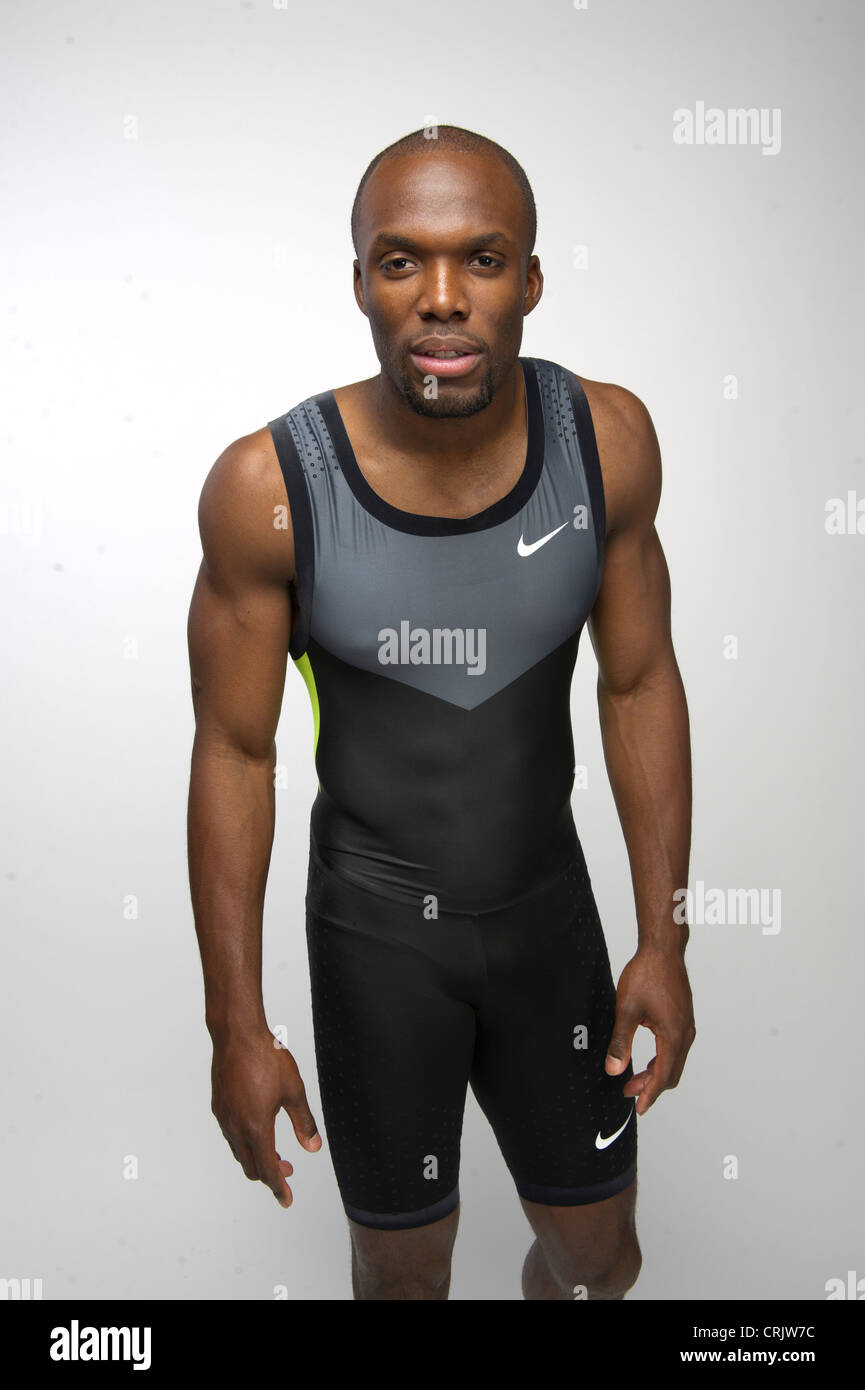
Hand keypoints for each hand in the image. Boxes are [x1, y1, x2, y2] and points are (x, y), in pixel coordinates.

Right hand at [210, 1026, 321, 1206]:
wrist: (237, 1034)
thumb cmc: (265, 1057)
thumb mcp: (294, 1091)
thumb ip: (304, 1122)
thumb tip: (313, 1147)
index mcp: (256, 1128)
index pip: (267, 1170)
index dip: (278, 1187)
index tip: (286, 1199)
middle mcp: (236, 1127)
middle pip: (250, 1167)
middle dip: (269, 1175)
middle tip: (287, 1172)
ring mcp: (224, 1117)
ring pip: (239, 1152)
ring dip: (256, 1158)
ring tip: (274, 1153)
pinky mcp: (218, 1106)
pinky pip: (230, 1135)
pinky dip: (244, 1143)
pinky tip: (256, 1130)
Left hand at [605, 945, 695, 1114]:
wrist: (662, 950)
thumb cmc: (647, 974)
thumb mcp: (626, 1010)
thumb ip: (620, 1042)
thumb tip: (614, 1069)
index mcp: (673, 1035)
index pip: (662, 1076)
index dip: (649, 1095)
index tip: (639, 1108)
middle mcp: (685, 1033)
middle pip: (671, 1072)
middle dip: (651, 1086)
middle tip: (629, 1092)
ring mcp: (687, 1025)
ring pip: (674, 1061)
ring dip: (656, 1072)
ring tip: (634, 1078)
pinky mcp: (684, 1018)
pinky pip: (676, 1048)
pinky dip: (662, 1059)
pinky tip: (648, 1058)